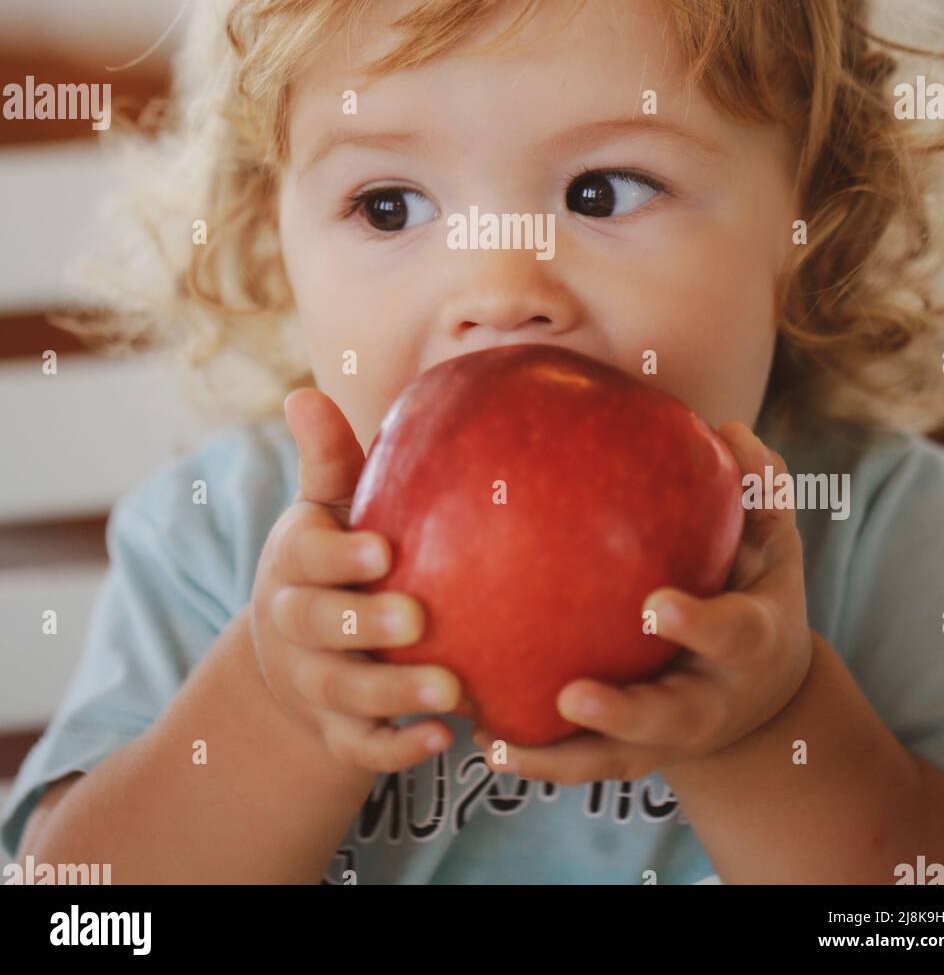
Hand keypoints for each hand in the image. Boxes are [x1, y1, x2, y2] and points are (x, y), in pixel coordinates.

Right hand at [250, 387, 468, 774]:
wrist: (293, 651)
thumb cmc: (332, 557)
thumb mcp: (323, 508)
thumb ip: (326, 459)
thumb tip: (303, 393)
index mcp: (294, 561)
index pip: (305, 556)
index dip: (338, 556)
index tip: (384, 549)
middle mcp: (294, 623)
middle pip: (316, 626)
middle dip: (363, 624)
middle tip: (418, 618)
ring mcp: (312, 681)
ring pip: (341, 693)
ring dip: (392, 694)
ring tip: (451, 690)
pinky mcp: (333, 730)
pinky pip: (359, 749)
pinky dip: (396, 749)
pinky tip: (444, 739)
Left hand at [472, 422, 812, 783]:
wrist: (761, 694)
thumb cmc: (753, 592)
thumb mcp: (772, 546)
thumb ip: (758, 490)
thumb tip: (728, 429)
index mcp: (749, 644)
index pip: (730, 633)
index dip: (697, 623)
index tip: (654, 605)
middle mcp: (709, 699)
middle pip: (669, 718)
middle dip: (624, 713)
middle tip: (573, 694)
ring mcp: (668, 738)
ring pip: (615, 758)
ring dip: (559, 755)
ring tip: (496, 739)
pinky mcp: (632, 756)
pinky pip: (582, 763)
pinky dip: (538, 757)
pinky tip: (484, 740)